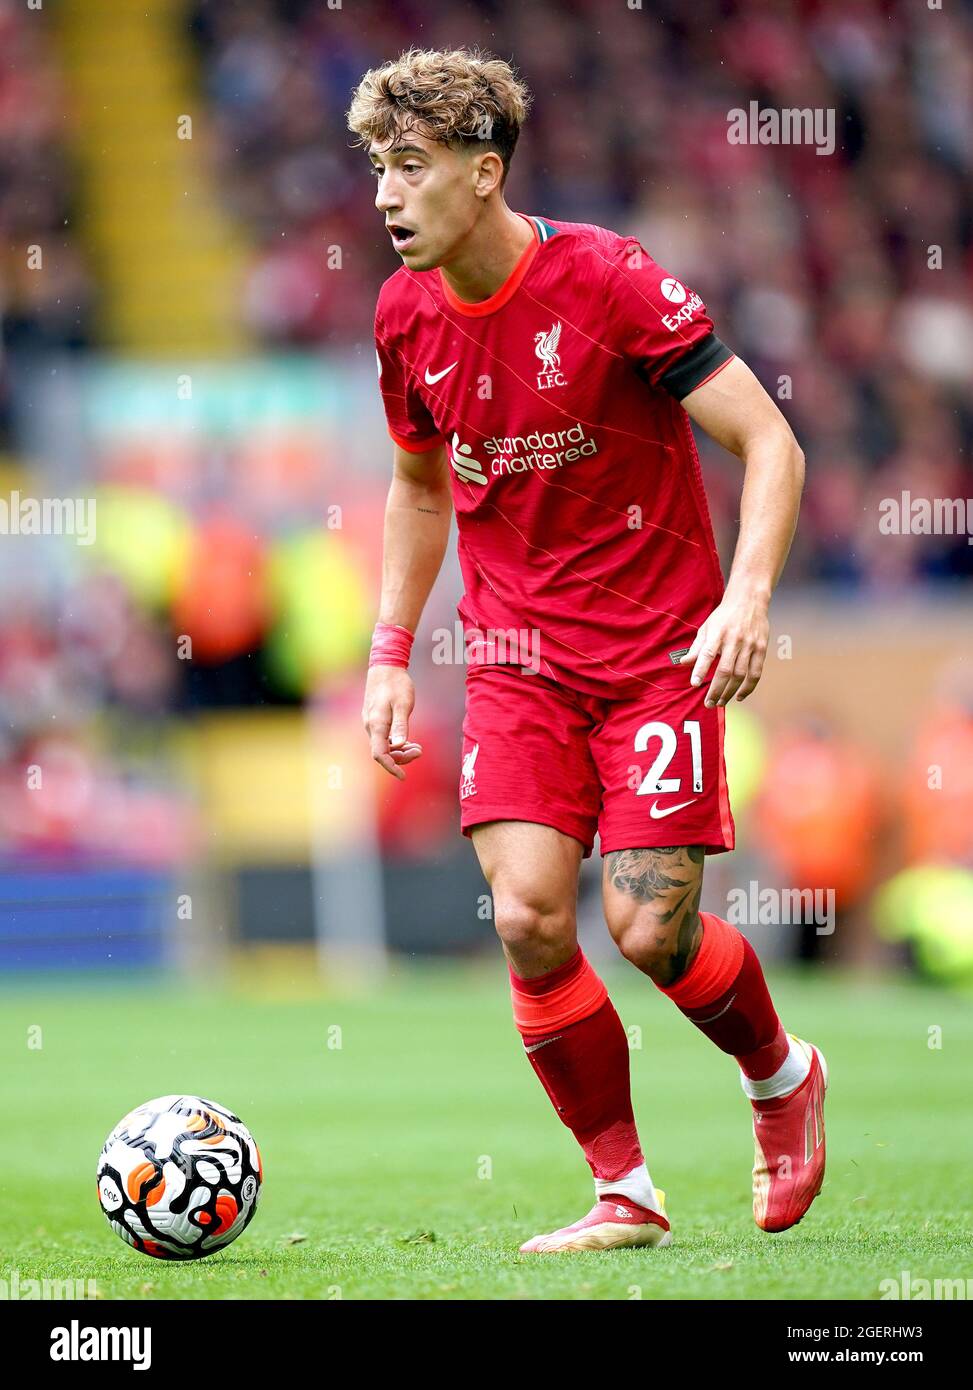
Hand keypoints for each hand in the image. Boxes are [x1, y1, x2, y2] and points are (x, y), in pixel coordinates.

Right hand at [362, 666, 422, 779]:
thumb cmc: (396, 684)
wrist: (385, 667)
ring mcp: (372, 723)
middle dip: (401, 758)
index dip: (391, 767)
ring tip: (419, 748)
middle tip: (420, 752)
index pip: (380, 754)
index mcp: (376, 725)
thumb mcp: (403, 704)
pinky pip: (384, 738)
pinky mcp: (376, 719)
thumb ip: (400, 725)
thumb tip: (400, 745)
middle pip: (383, 752)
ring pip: (384, 746)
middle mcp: (371, 726)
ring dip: (400, 751)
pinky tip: (409, 742)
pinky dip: (396, 743)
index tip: (403, 776)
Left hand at [680, 588, 769, 706]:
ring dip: (730, 692)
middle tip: (708, 703)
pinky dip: (748, 688)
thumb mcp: (707, 627)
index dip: (700, 669)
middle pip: (725, 670)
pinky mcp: (762, 649)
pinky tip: (739, 697)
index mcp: (717, 633)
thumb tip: (683, 663)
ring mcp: (750, 645)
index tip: (694, 683)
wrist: (749, 600)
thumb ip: (696, 647)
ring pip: (740, 675)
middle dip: (716, 689)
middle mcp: (734, 640)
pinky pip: (755, 673)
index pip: (707, 653)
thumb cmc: (724, 616)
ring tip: (721, 702)